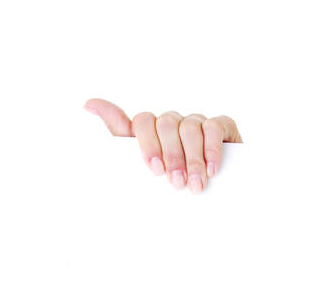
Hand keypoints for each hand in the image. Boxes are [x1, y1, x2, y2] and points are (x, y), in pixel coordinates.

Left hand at [83, 99, 242, 193]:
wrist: (209, 204)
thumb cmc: (168, 188)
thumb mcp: (138, 171)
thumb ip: (117, 137)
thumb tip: (87, 103)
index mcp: (151, 133)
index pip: (143, 122)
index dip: (148, 144)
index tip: (154, 171)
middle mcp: (172, 123)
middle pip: (167, 124)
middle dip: (172, 156)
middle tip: (176, 185)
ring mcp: (196, 122)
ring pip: (190, 127)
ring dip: (192, 159)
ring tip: (195, 186)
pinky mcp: (221, 125)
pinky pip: (214, 127)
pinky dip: (212, 150)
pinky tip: (211, 170)